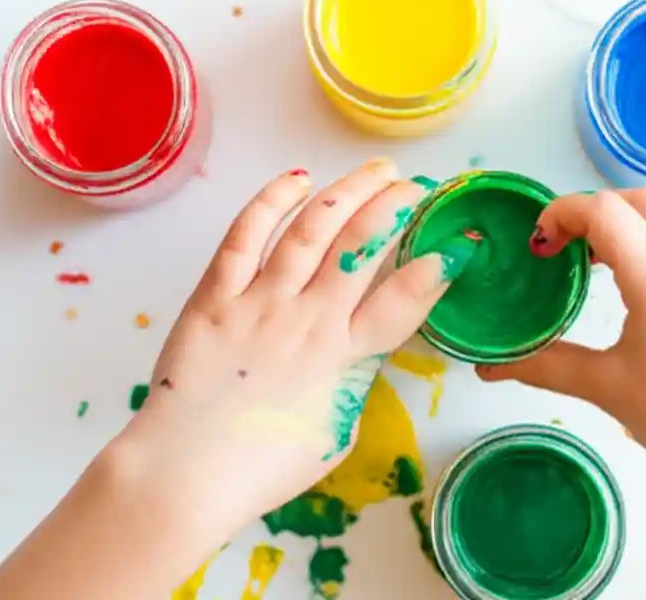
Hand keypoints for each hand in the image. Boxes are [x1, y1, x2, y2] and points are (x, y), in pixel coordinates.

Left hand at [108, 159, 474, 544]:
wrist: (185, 474)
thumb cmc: (264, 467)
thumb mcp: (336, 433)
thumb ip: (353, 382)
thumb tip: (359, 352)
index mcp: (345, 358)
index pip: (404, 299)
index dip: (437, 266)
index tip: (460, 239)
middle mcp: (310, 320)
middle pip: (362, 245)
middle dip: (396, 206)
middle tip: (415, 187)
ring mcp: (260, 302)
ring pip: (313, 227)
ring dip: (350, 191)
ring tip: (376, 171)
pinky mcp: (215, 296)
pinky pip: (245, 234)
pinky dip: (273, 200)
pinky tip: (298, 179)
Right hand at [478, 189, 645, 492]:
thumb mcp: (608, 388)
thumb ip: (545, 365)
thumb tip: (488, 368)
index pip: (604, 210)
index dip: (562, 214)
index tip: (540, 245)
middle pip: (641, 199)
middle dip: (598, 211)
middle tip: (569, 250)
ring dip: (639, 219)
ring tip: (611, 262)